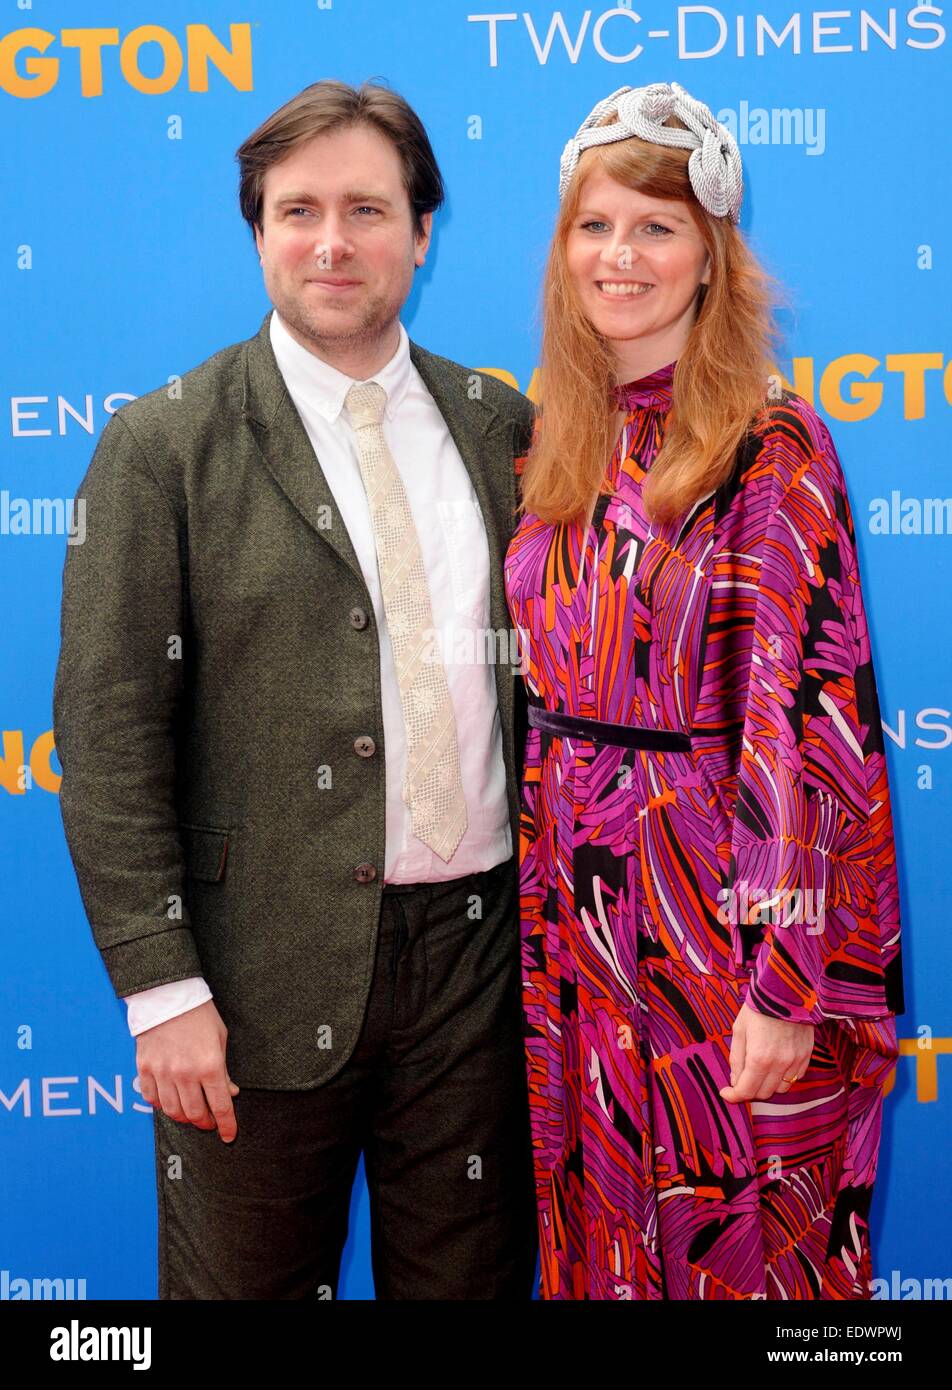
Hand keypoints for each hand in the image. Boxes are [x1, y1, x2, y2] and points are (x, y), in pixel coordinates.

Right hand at [136, 999, 239, 1142]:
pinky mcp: (144, 1069)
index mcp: (210, 1065)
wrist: (169, 995)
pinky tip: (171, 1100)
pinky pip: (152, 1099)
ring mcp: (162, 1072)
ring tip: (192, 1113)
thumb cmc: (200, 1015)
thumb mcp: (221, 1040)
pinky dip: (162, 1105)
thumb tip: (229, 1093)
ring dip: (185, 1117)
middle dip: (206, 1123)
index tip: (228, 1136)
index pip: (221, 1107)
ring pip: (173, 1111)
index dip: (226, 1126)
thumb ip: (224, 1070)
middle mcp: (185, 1073)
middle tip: (211, 1122)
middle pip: (196, 1114)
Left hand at [718, 1002, 813, 1103]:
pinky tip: (775, 1064)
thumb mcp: (739, 1030)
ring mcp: (796, 1061)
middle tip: (741, 1078)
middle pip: (764, 1093)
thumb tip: (736, 1080)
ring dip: (768, 1085)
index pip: (746, 1091)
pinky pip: (795, 1077)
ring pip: (781, 1088)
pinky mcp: (807, 1055)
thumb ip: (736, 1059)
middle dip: (749, 1090)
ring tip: (759, 1071)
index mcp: (759, 1058)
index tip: (726, 1092)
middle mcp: (780, 1064)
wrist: (786, 990)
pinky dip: (783, 1077)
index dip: (733, 1096)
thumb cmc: (758, 1007)